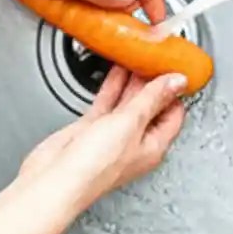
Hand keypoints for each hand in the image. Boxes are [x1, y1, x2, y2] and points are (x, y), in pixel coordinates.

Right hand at [18, 66, 186, 206]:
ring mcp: (112, 136)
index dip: (175, 89)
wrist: (55, 177)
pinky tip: (115, 71)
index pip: (174, 113)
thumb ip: (152, 99)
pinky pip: (107, 102)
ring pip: (127, 102)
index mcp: (154, 146)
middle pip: (151, 105)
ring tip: (138, 56)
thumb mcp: (130, 123)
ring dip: (132, 80)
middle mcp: (135, 142)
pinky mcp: (90, 130)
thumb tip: (177, 82)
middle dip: (154, 82)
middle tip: (156, 57)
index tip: (175, 67)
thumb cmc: (94, 166)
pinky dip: (112, 86)